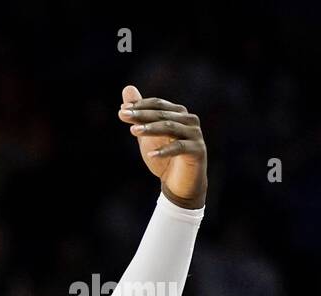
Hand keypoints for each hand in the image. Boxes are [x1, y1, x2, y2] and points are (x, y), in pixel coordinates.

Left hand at [117, 84, 206, 208]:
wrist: (179, 182)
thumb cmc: (164, 156)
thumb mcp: (147, 134)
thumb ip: (139, 114)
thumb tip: (127, 88)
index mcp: (178, 114)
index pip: (158, 105)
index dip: (140, 106)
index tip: (122, 110)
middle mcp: (189, 120)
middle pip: (163, 115)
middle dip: (142, 115)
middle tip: (123, 115)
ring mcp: (195, 135)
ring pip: (170, 128)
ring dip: (151, 129)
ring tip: (133, 131)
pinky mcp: (198, 150)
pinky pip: (179, 148)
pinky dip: (164, 150)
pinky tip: (150, 155)